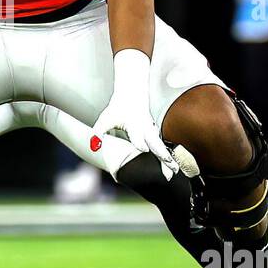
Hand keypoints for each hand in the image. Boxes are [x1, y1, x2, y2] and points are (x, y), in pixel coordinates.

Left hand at [91, 49, 176, 175]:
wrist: (132, 95)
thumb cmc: (119, 107)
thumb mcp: (106, 118)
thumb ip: (99, 131)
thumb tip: (93, 144)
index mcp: (134, 124)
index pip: (138, 134)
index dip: (140, 142)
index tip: (143, 149)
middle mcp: (146, 129)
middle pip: (156, 144)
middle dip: (162, 155)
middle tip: (169, 167)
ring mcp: (152, 131)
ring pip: (161, 147)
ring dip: (168, 159)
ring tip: (174, 172)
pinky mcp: (154, 134)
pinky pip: (161, 147)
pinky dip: (167, 156)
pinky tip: (172, 167)